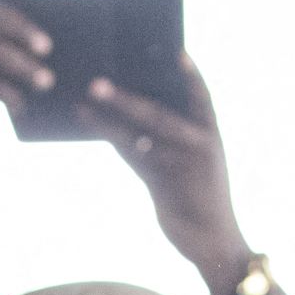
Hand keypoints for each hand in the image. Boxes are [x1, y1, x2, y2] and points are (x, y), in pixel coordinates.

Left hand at [86, 64, 250, 291]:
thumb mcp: (195, 165)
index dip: (190, 74)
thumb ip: (173, 137)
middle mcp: (199, 146)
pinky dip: (110, 139)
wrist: (212, 242)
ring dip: (108, 118)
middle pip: (158, 113)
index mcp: (212, 134)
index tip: (176, 52)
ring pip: (138, 136)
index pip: (202, 96)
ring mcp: (181, 167)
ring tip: (81, 100)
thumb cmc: (201, 197)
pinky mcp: (163, 185)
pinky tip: (89, 123)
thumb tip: (130, 106)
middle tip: (97, 79)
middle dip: (126, 96)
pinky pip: (132, 158)